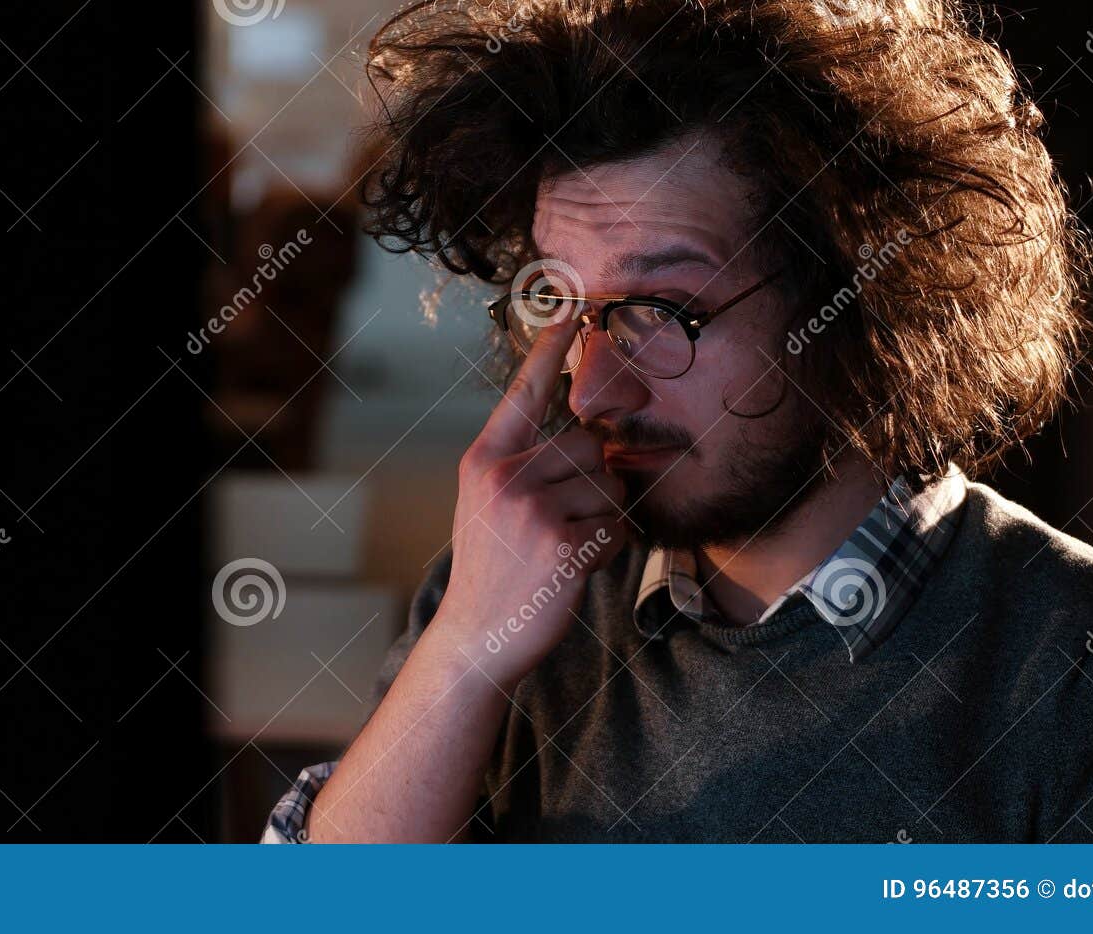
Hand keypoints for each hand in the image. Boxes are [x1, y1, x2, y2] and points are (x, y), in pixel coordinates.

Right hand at [429, 318, 627, 688]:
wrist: (477, 637)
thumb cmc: (492, 568)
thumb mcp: (487, 503)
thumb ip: (523, 464)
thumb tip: (590, 435)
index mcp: (484, 461)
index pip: (524, 395)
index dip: (549, 352)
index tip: (573, 313)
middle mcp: (505, 477)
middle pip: (589, 445)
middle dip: (595, 479)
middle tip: (566, 518)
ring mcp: (533, 510)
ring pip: (609, 485)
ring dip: (603, 516)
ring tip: (565, 546)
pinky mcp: (564, 544)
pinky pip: (616, 526)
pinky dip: (606, 549)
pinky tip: (572, 569)